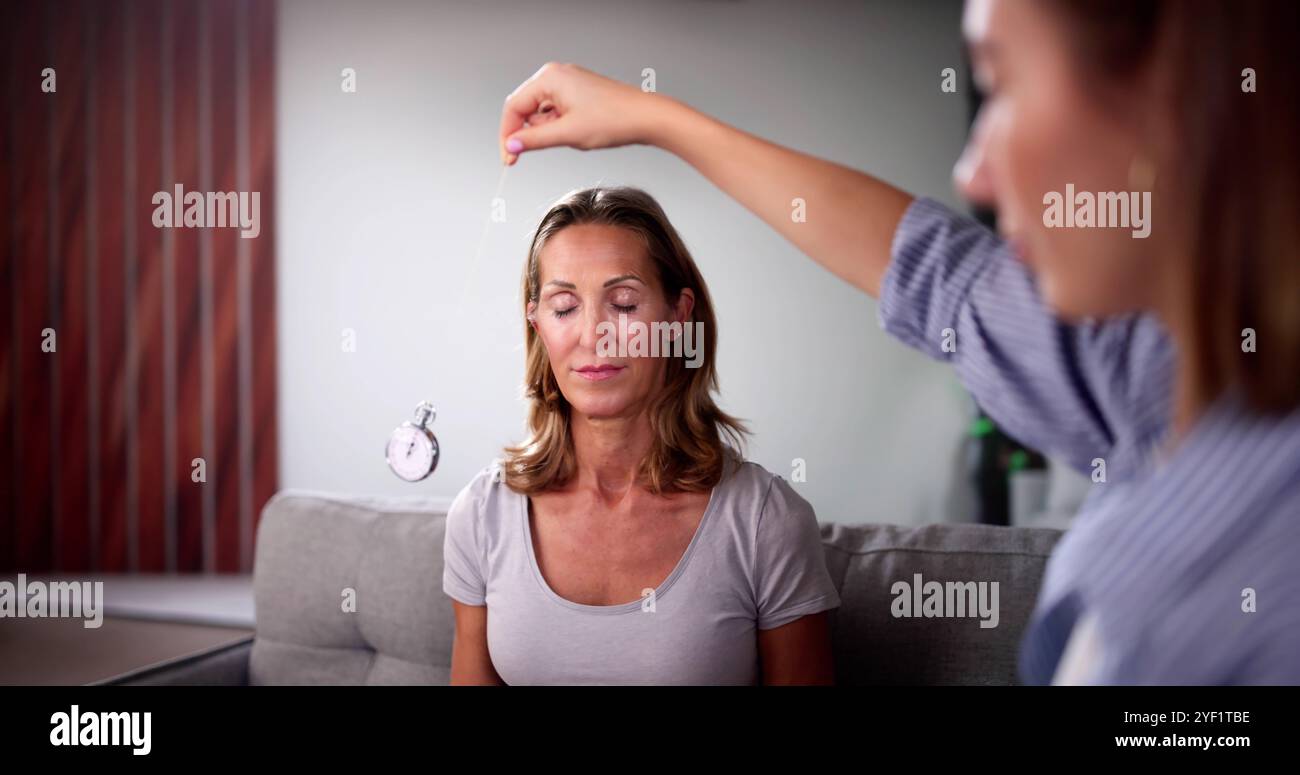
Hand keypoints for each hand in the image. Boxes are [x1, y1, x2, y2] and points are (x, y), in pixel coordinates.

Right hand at [499, 62, 662, 164]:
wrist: (646, 117)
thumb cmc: (614, 120)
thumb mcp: (567, 134)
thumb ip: (534, 140)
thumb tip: (511, 145)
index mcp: (549, 78)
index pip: (513, 107)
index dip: (507, 135)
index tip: (509, 158)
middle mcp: (556, 75)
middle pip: (524, 108)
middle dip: (525, 133)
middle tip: (523, 158)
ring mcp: (567, 83)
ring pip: (540, 112)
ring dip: (545, 131)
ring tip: (568, 139)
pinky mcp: (578, 93)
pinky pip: (556, 112)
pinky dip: (558, 127)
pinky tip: (575, 134)